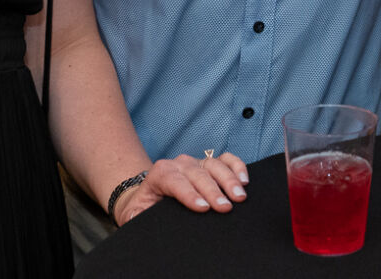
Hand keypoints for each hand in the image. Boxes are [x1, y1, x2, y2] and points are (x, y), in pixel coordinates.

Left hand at [116, 152, 249, 223]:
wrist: (148, 196)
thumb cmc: (143, 208)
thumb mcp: (135, 214)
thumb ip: (138, 217)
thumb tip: (145, 222)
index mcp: (160, 174)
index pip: (175, 181)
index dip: (189, 194)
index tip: (203, 208)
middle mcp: (179, 164)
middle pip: (198, 174)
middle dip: (214, 191)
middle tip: (226, 207)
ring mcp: (196, 162)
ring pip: (214, 165)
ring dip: (229, 180)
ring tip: (240, 197)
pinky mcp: (209, 164)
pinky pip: (226, 159)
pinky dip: (237, 166)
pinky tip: (245, 180)